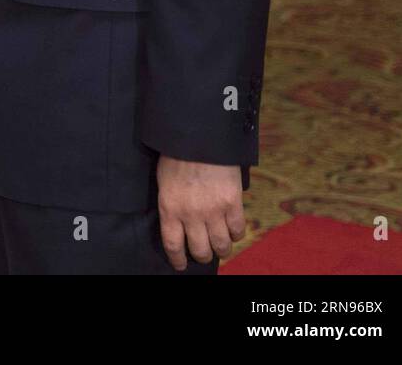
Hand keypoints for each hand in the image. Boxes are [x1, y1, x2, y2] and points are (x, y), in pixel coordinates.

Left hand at [156, 156, 245, 270]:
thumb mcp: (164, 181)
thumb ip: (171, 203)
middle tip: (203, 252)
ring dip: (221, 248)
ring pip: (221, 245)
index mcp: (169, 208)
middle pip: (200, 250)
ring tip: (219, 244)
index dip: (178, 259)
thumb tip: (178, 222)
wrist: (199, 136)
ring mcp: (214, 210)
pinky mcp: (233, 203)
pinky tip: (231, 229)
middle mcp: (191, 214)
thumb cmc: (176, 155)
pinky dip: (236, 233)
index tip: (181, 264)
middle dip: (202, 255)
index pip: (173, 245)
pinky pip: (238, 230)